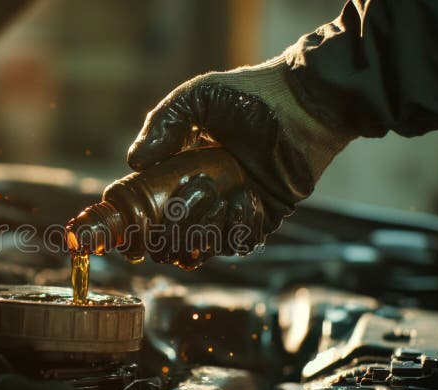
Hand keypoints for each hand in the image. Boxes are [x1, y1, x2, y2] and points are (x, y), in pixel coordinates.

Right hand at [128, 56, 355, 268]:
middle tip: (193, 196)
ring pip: (205, 246)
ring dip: (207, 225)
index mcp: (181, 170)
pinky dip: (238, 225)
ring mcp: (230, 209)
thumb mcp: (197, 98)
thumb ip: (163, 123)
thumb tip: (134, 161)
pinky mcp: (261, 219)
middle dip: (176, 227)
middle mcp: (203, 195)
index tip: (144, 215)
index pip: (152, 210)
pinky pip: (240, 242)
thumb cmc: (250, 95)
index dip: (144, 222)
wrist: (304, 105)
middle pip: (173, 238)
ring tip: (221, 192)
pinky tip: (246, 196)